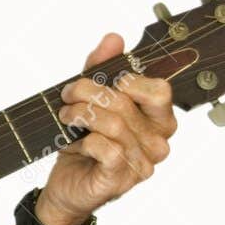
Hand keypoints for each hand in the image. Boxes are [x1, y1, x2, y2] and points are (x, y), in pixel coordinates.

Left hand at [40, 33, 177, 224]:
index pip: (159, 90)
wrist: (66, 186)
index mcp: (159, 120)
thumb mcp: (90, 101)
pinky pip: (107, 149)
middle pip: (127, 103)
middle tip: (68, 95)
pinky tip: (74, 143)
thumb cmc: (84, 144)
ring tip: (65, 117)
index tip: (98, 80)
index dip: (126, 80)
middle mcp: (158, 142)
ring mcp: (143, 163)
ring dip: (80, 115)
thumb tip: (114, 38)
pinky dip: (83, 141)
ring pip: (114, 125)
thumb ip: (103, 70)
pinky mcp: (122, 178)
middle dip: (89, 93)